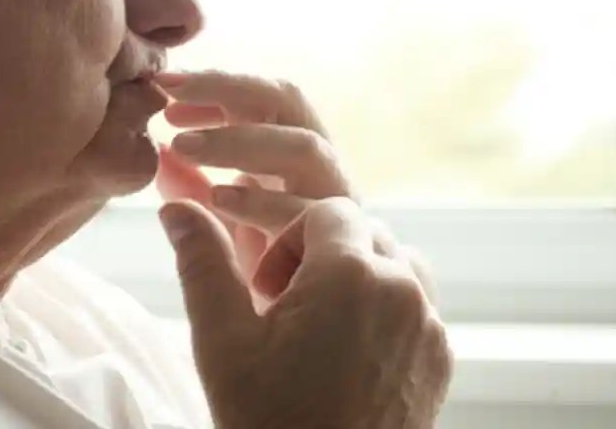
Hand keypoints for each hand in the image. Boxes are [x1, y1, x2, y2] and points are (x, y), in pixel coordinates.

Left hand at [154, 71, 433, 299]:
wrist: (315, 359)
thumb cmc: (272, 292)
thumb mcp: (224, 234)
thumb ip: (197, 193)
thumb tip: (160, 155)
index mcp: (293, 157)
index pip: (265, 96)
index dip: (217, 83)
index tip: (164, 88)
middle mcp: (323, 171)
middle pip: (290, 102)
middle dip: (228, 89)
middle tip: (170, 98)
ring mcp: (341, 205)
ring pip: (306, 146)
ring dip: (242, 139)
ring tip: (182, 146)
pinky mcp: (352, 247)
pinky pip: (315, 210)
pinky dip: (266, 201)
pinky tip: (218, 201)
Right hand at [159, 198, 451, 428]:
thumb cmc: (269, 422)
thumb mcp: (223, 341)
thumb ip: (202, 262)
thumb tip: (176, 208)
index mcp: (351, 275)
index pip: (324, 211)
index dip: (285, 237)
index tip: (262, 288)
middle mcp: (403, 291)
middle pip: (363, 232)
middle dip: (318, 255)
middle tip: (278, 308)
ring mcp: (428, 327)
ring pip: (396, 263)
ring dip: (355, 276)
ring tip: (313, 325)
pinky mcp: (439, 360)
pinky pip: (416, 306)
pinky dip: (381, 309)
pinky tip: (341, 353)